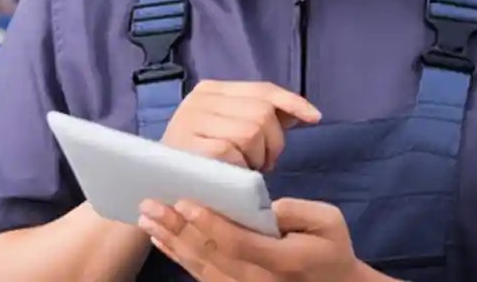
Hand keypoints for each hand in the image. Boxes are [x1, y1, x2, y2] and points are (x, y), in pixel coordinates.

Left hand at [139, 198, 390, 281]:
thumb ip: (296, 211)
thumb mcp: (328, 221)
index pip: (238, 244)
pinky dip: (179, 257)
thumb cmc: (329, 247)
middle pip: (211, 256)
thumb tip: (262, 206)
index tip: (185, 203)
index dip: (210, 224)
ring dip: (172, 243)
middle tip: (150, 205)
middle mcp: (260, 281)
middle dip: (178, 229)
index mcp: (283, 261)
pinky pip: (203, 276)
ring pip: (201, 268)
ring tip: (147, 220)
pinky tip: (162, 240)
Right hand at [160, 81, 321, 170]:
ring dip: (257, 157)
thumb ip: (262, 118)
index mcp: (210, 90)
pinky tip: (232, 175)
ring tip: (244, 168)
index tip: (315, 117)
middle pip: (262, 112)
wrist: (160, 188)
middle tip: (261, 162)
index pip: (261, 89)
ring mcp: (192, 120)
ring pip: (252, 131)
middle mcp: (198, 99)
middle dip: (272, 142)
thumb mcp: (231, 131)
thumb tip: (306, 112)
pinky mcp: (190, 144)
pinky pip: (234, 151)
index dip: (292, 102)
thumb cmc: (202, 161)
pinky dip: (240, 167)